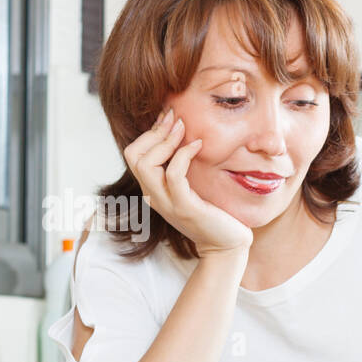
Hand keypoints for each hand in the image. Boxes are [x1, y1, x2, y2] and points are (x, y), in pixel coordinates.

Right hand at [122, 108, 252, 256]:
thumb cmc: (215, 213)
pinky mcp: (185, 207)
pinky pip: (174, 175)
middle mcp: (155, 196)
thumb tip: (183, 134)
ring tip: (184, 127)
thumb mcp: (193, 187)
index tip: (168, 116)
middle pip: (133, 156)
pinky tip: (198, 145)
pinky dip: (183, 155)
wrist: (228, 245)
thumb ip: (182, 168)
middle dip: (153, 132)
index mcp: (154, 190)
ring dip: (165, 141)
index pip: (134, 155)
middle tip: (175, 117)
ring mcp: (167, 203)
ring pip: (146, 165)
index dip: (149, 132)